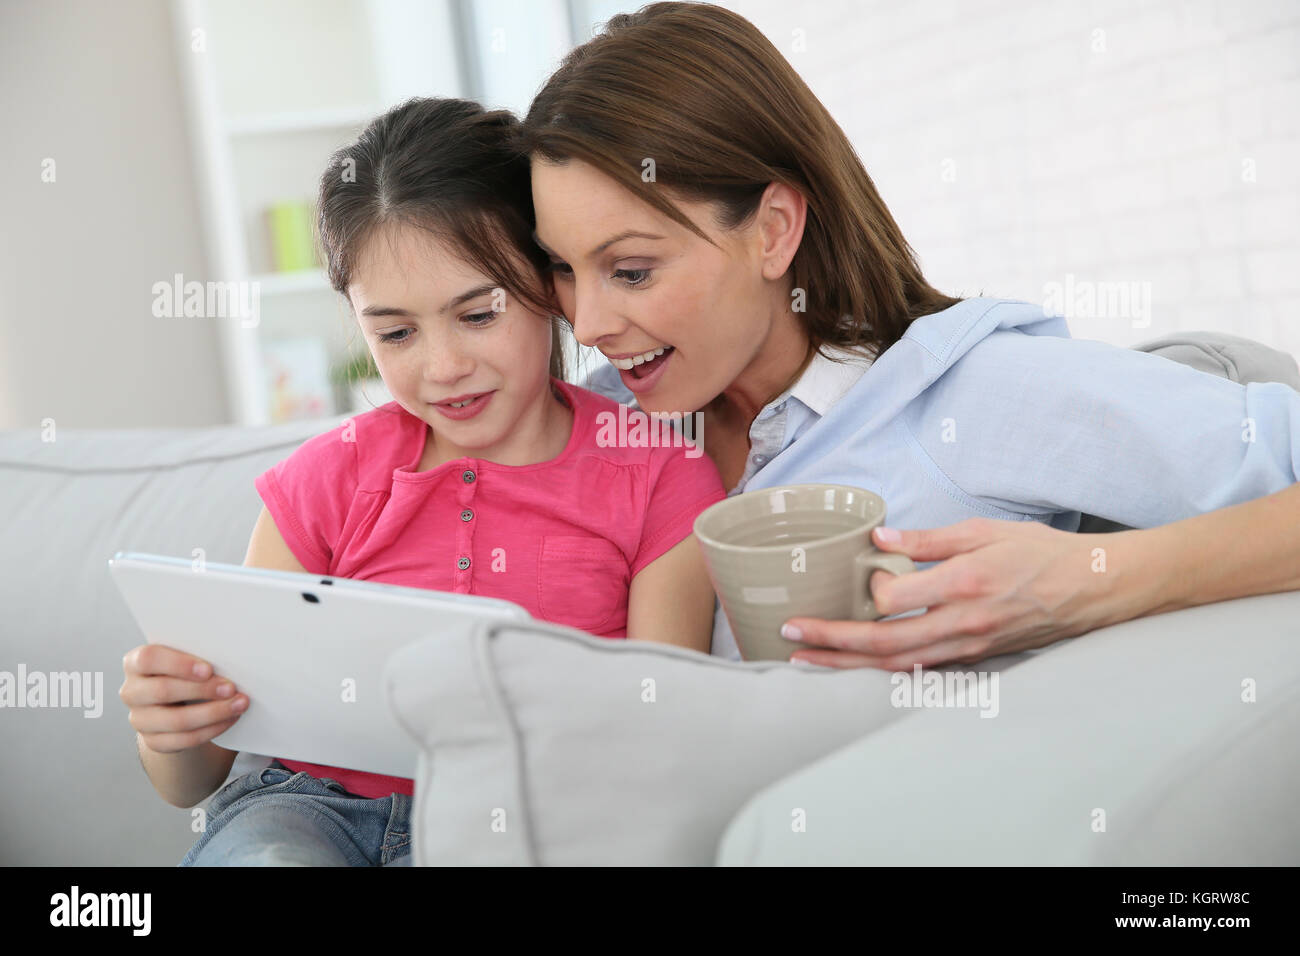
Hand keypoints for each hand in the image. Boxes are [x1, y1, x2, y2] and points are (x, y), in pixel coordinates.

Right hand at [120, 644, 248, 752]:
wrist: (176, 702)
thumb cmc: (185, 671)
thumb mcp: (186, 659)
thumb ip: (197, 655)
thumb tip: (230, 657)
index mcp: (135, 663)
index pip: (148, 659)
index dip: (179, 664)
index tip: (208, 669)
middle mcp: (132, 691)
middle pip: (163, 691)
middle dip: (202, 690)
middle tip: (231, 688)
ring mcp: (140, 719)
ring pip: (176, 720)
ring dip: (213, 712)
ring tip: (239, 704)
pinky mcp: (154, 741)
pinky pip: (184, 740)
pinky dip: (212, 729)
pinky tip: (230, 719)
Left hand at [782, 518, 1119, 669]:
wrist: (1094, 590)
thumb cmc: (1041, 553)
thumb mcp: (985, 531)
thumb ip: (929, 539)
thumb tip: (880, 539)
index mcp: (965, 584)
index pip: (895, 598)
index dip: (868, 589)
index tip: (863, 573)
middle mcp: (963, 622)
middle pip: (884, 643)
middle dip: (831, 642)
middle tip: (789, 635)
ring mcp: (969, 647)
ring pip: (897, 665)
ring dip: (847, 664)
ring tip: (806, 659)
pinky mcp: (974, 658)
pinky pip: (920, 669)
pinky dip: (882, 670)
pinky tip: (854, 667)